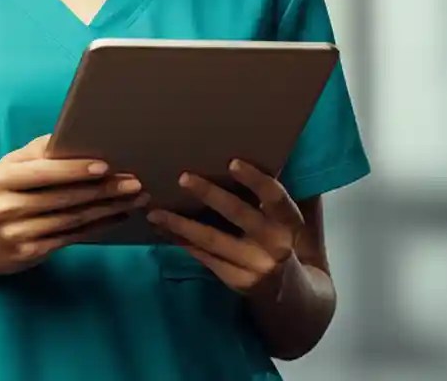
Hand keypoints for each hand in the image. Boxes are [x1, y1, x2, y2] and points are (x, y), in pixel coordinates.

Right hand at [0, 135, 149, 278]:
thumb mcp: (6, 171)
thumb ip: (36, 154)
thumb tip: (76, 134)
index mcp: (1, 179)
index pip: (43, 172)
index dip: (75, 169)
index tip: (106, 164)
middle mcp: (6, 206)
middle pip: (63, 197)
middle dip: (103, 189)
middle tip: (134, 181)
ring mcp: (18, 233)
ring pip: (72, 219)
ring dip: (108, 208)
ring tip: (135, 198)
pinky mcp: (30, 253)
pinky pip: (72, 237)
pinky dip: (99, 227)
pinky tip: (118, 217)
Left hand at [146, 159, 304, 299]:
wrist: (291, 293)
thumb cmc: (281, 240)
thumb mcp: (288, 220)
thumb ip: (271, 197)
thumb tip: (250, 154)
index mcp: (289, 222)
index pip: (275, 197)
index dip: (255, 180)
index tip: (232, 162)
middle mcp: (274, 244)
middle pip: (239, 215)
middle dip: (210, 195)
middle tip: (182, 177)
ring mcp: (253, 265)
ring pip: (212, 240)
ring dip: (180, 224)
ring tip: (154, 211)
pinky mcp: (235, 279)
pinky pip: (202, 256)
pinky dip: (180, 241)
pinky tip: (160, 228)